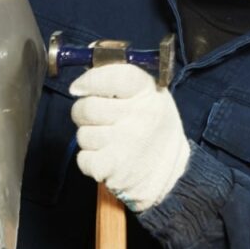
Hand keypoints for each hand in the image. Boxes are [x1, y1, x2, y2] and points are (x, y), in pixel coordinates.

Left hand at [69, 63, 189, 210]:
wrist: (171, 174)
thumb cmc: (153, 128)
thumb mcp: (150, 97)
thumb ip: (120, 82)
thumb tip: (83, 74)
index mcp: (149, 94)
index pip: (114, 76)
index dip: (90, 80)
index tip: (78, 87)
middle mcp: (139, 117)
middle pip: (87, 107)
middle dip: (83, 113)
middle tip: (96, 119)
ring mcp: (125, 144)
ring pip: (82, 134)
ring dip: (89, 138)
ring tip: (109, 141)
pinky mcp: (113, 168)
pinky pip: (82, 158)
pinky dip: (90, 160)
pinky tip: (107, 159)